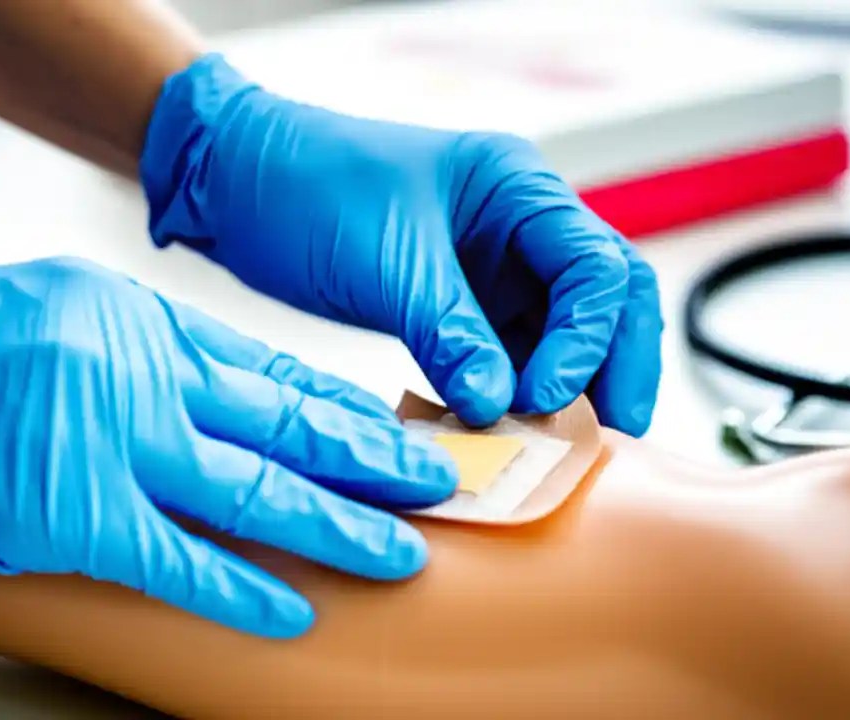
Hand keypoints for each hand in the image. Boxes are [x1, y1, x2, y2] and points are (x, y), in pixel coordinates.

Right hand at [0, 258, 456, 637]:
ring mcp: (109, 434)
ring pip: (256, 487)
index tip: (389, 427)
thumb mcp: (35, 312)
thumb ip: (124, 350)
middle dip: (371, 456)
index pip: (263, 366)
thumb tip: (195, 391)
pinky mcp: (70, 510)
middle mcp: (135, 364)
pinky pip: (181, 558)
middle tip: (438, 483)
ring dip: (339, 523)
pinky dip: (243, 589)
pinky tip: (295, 611)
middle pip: (283, 420)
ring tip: (403, 550)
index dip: (336, 403)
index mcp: (130, 315)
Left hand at [141, 54, 662, 432]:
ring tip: (556, 451)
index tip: (543, 396)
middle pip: (606, 303)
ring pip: (561, 338)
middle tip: (610, 439)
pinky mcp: (460, 309)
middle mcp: (521, 228)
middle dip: (613, 368)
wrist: (235, 184)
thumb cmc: (308, 186)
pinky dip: (512, 397)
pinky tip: (504, 437)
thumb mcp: (387, 262)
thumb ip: (452, 334)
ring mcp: (493, 271)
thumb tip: (501, 411)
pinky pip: (507, 358)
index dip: (587, 339)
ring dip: (565, 391)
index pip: (597, 268)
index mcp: (518, 188)